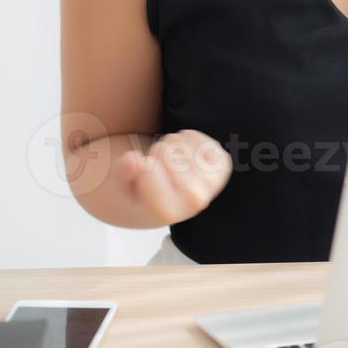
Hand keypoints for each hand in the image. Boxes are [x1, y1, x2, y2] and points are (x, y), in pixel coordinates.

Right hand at [116, 130, 231, 224]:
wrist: (174, 201)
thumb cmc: (145, 193)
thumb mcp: (124, 188)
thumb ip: (124, 175)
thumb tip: (132, 160)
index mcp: (168, 212)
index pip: (148, 168)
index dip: (141, 165)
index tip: (144, 176)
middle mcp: (195, 200)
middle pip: (165, 151)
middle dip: (156, 153)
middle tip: (159, 169)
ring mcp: (213, 182)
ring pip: (180, 141)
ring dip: (170, 145)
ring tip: (170, 163)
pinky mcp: (222, 165)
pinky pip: (198, 136)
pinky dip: (187, 139)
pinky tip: (184, 155)